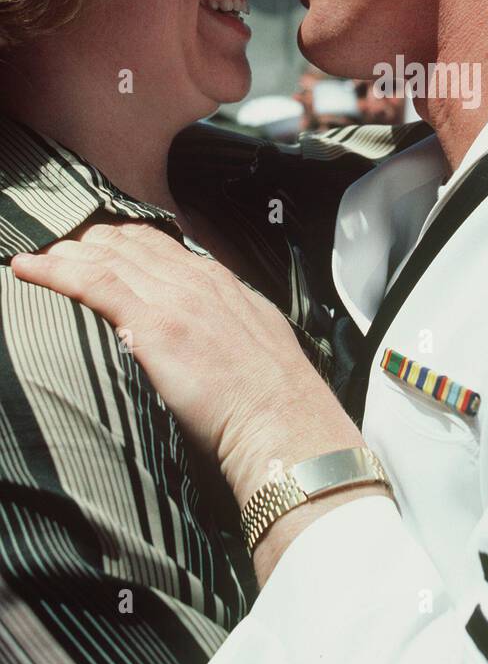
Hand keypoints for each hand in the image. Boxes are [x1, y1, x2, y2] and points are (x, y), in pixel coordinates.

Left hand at [10, 221, 360, 507]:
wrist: (284, 421)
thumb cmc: (274, 399)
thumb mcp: (258, 340)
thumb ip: (228, 324)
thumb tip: (207, 336)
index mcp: (221, 282)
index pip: (159, 245)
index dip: (120, 242)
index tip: (95, 247)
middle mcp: (196, 280)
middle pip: (127, 244)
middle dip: (86, 243)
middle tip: (56, 252)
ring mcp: (175, 298)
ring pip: (105, 258)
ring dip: (63, 254)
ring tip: (36, 259)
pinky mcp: (154, 324)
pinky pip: (93, 283)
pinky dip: (54, 272)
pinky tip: (28, 269)